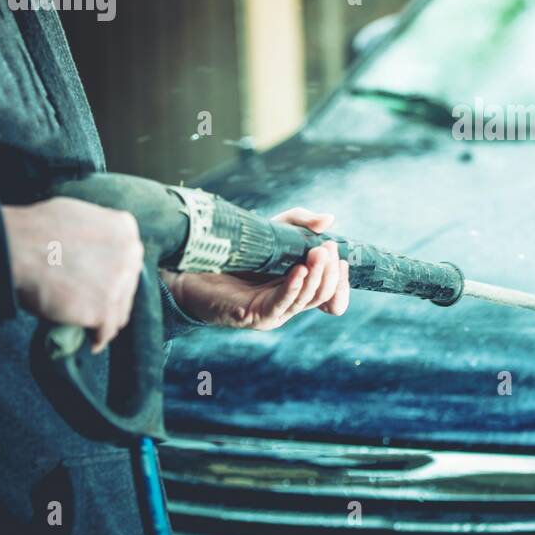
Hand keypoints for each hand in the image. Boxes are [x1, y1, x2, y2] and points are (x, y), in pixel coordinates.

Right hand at [1, 198, 145, 353]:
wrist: (15, 248)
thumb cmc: (36, 230)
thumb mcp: (80, 216)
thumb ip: (100, 234)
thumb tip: (99, 250)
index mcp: (124, 228)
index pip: (128, 260)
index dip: (114, 275)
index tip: (102, 285)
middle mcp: (129, 255)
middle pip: (127, 286)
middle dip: (111, 297)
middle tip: (93, 306)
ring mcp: (118, 283)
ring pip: (120, 310)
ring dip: (106, 319)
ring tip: (90, 324)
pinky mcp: (103, 309)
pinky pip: (106, 331)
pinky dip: (98, 338)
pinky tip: (91, 342)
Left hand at [162, 208, 349, 328]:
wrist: (193, 267)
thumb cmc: (235, 252)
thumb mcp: (273, 231)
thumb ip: (300, 223)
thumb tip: (330, 218)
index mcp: (295, 288)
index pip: (329, 293)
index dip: (340, 281)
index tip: (342, 259)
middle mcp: (288, 302)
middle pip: (322, 295)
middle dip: (330, 273)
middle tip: (328, 249)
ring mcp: (274, 312)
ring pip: (306, 299)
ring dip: (317, 276)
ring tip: (319, 254)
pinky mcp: (256, 315)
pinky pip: (282, 303)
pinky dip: (294, 287)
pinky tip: (299, 270)